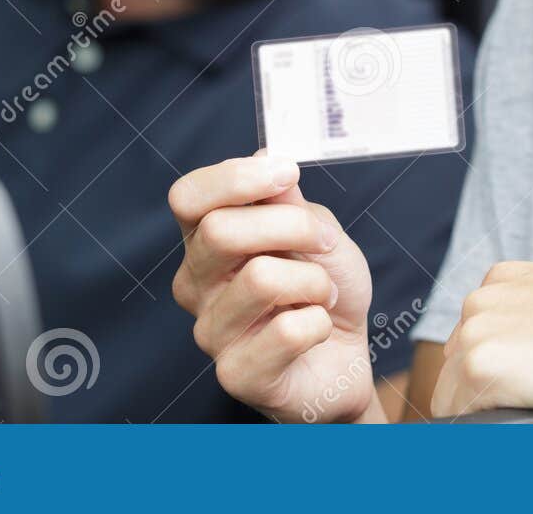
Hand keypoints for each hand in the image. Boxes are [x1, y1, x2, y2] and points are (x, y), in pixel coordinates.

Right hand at [168, 152, 375, 421]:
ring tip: (320, 293)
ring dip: (314, 280)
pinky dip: (320, 322)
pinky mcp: (236, 375)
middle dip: (293, 226)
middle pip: (221, 231)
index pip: (187, 197)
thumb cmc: (324, 288)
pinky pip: (288, 332)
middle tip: (327, 242)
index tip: (287, 173)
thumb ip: (288, 200)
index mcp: (206, 240)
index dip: (235, 178)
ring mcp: (210, 333)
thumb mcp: (316, 230)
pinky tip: (316, 329)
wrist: (345, 354)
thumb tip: (263, 158)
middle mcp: (196, 284)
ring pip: (261, 279)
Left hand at [432, 262, 532, 416]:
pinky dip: (482, 427)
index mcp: (499, 279)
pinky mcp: (480, 366)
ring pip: (451, 393)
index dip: (496, 369)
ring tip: (531, 411)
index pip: (474, 338)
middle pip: (455, 365)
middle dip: (482, 389)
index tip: (526, 385)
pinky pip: (457, 416)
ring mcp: (474, 332)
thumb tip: (531, 353)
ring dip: (481, 410)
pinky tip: (521, 420)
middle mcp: (478, 300)